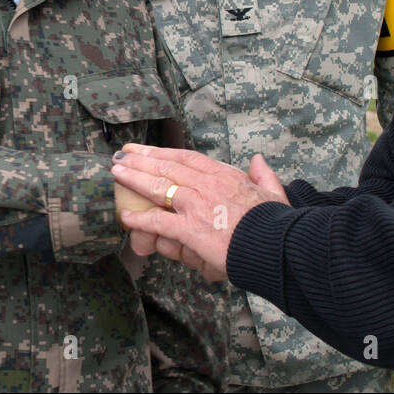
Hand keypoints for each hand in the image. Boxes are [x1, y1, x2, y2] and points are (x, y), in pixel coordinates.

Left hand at [111, 145, 289, 278]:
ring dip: (135, 179)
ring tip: (116, 174)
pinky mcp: (191, 229)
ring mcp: (197, 206)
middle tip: (121, 156)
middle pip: (167, 167)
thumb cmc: (277, 222)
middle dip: (141, 160)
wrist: (277, 245)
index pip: (187, 158)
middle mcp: (207, 185)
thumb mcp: (275, 192)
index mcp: (224, 175)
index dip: (162, 152)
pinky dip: (141, 221)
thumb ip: (264, 175)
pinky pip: (159, 223)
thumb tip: (259, 160)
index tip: (146, 149)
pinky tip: (126, 218)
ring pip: (159, 188)